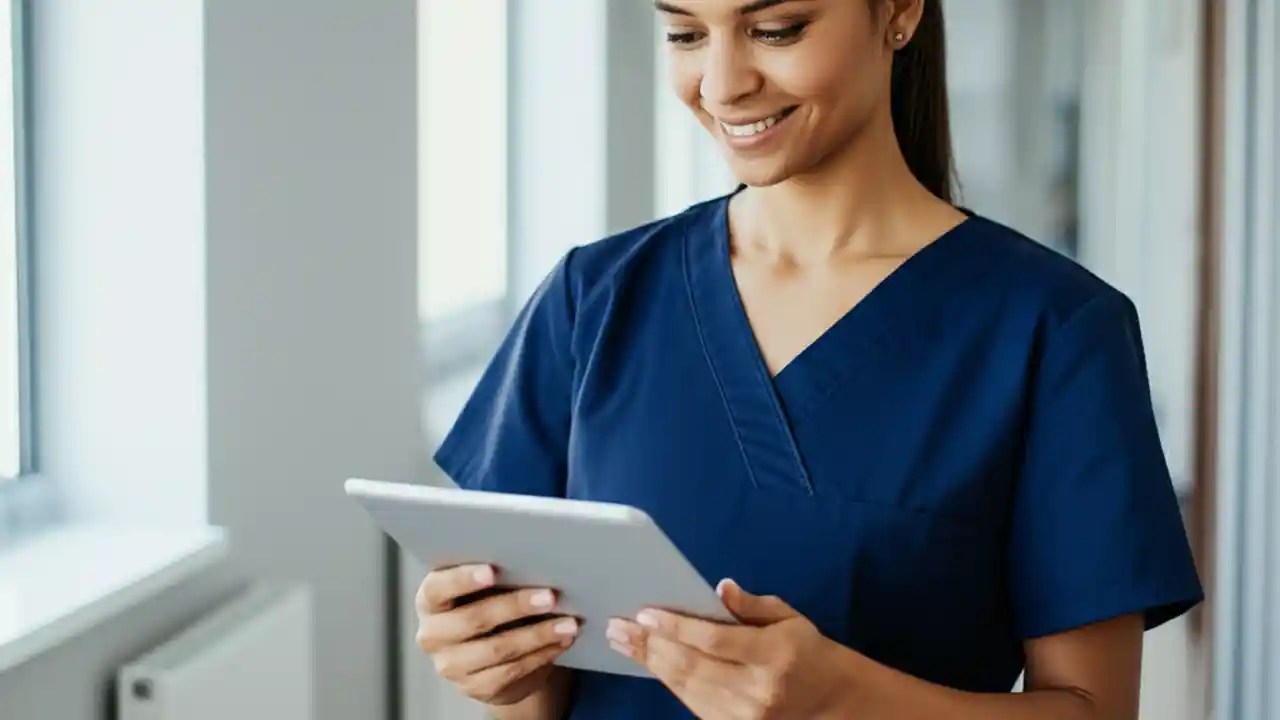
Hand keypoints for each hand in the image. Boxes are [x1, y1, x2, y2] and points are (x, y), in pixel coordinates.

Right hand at [415, 564, 580, 706]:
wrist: (489, 652)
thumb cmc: (486, 603)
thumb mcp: (483, 587)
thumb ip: (496, 574)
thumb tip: (533, 560)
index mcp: (430, 600)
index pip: (438, 588)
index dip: (463, 579)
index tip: (492, 571)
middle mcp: (433, 635)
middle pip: (474, 619)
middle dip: (515, 606)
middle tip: (550, 596)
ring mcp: (451, 666)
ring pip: (498, 649)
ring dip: (538, 634)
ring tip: (568, 622)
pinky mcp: (475, 687)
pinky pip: (512, 670)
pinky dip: (542, 654)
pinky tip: (561, 641)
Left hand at [608, 579, 852, 718]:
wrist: (831, 699)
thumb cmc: (806, 649)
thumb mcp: (789, 617)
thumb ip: (752, 604)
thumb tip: (720, 588)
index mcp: (773, 654)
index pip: (715, 640)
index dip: (677, 627)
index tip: (645, 613)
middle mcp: (757, 689)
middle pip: (692, 666)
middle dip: (649, 645)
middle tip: (618, 626)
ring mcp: (744, 715)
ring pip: (685, 686)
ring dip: (649, 663)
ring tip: (622, 641)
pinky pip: (691, 701)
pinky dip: (667, 679)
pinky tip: (648, 661)